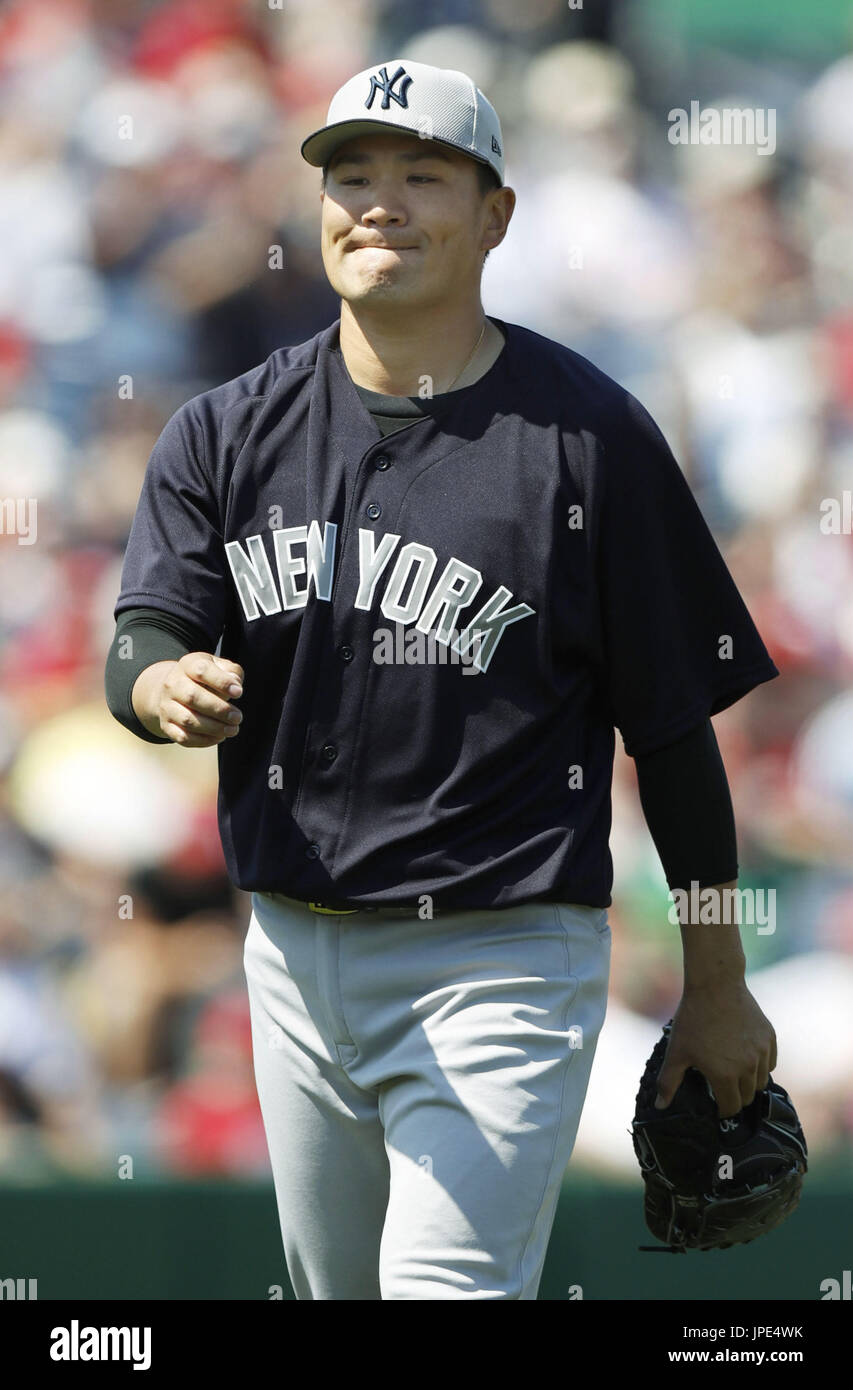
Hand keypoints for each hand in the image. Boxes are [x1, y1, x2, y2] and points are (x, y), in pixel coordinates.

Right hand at [132, 652, 243, 746]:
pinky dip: (203, 740)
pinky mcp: (166, 725)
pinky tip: (219, 737)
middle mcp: (172, 684)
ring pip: (188, 720)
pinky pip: (183, 737)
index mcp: (187, 665)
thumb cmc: (205, 679)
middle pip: (192, 697)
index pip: (201, 670)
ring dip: (214, 728)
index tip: (238, 693)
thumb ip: (231, 672)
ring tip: (232, 729)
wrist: (174, 690)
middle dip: (219, 709)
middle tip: (237, 717)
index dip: (221, 682)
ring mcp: (167, 706)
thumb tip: (235, 685)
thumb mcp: (218, 667)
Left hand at [654, 981, 777, 1118]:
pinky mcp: (770, 1037)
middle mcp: (748, 1067)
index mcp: (725, 1075)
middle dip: (736, 1098)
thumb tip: (661, 1107)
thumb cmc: (693, 1018)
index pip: (731, 1108)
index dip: (723, 1110)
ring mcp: (761, 1052)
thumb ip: (668, 1082)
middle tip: (724, 1090)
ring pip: (761, 1081)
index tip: (716, 1105)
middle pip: (748, 1097)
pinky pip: (770, 1062)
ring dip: (749, 1083)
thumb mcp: (676, 1051)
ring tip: (735, 1075)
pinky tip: (747, 1059)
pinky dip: (761, 1066)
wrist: (715, 985)